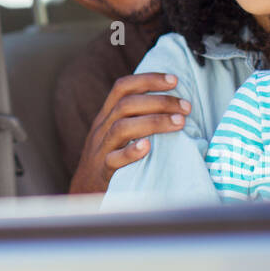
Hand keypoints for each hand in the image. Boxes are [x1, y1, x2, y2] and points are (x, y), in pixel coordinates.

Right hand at [68, 73, 190, 194]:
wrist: (83, 192)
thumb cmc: (109, 158)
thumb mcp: (115, 133)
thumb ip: (134, 118)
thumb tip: (173, 103)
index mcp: (106, 115)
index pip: (123, 87)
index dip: (148, 79)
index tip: (174, 80)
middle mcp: (102, 128)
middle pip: (126, 104)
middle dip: (160, 101)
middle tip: (186, 107)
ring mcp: (101, 149)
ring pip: (122, 128)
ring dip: (153, 122)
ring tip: (179, 123)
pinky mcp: (103, 171)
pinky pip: (114, 159)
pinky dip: (131, 152)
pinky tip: (148, 147)